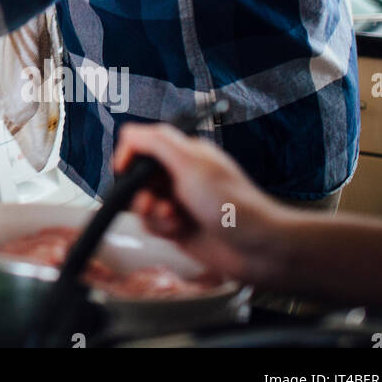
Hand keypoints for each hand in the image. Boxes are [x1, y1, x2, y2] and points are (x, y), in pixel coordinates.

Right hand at [113, 123, 291, 284]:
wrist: (259, 249)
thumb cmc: (232, 204)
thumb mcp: (191, 164)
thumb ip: (157, 143)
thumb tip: (127, 132)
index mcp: (185, 153)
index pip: (143, 144)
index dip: (129, 156)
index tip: (122, 170)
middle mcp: (180, 175)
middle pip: (138, 175)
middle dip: (139, 190)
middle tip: (152, 201)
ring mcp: (179, 202)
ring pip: (142, 201)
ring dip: (151, 212)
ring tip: (172, 218)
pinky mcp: (178, 227)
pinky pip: (152, 223)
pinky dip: (159, 227)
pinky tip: (177, 230)